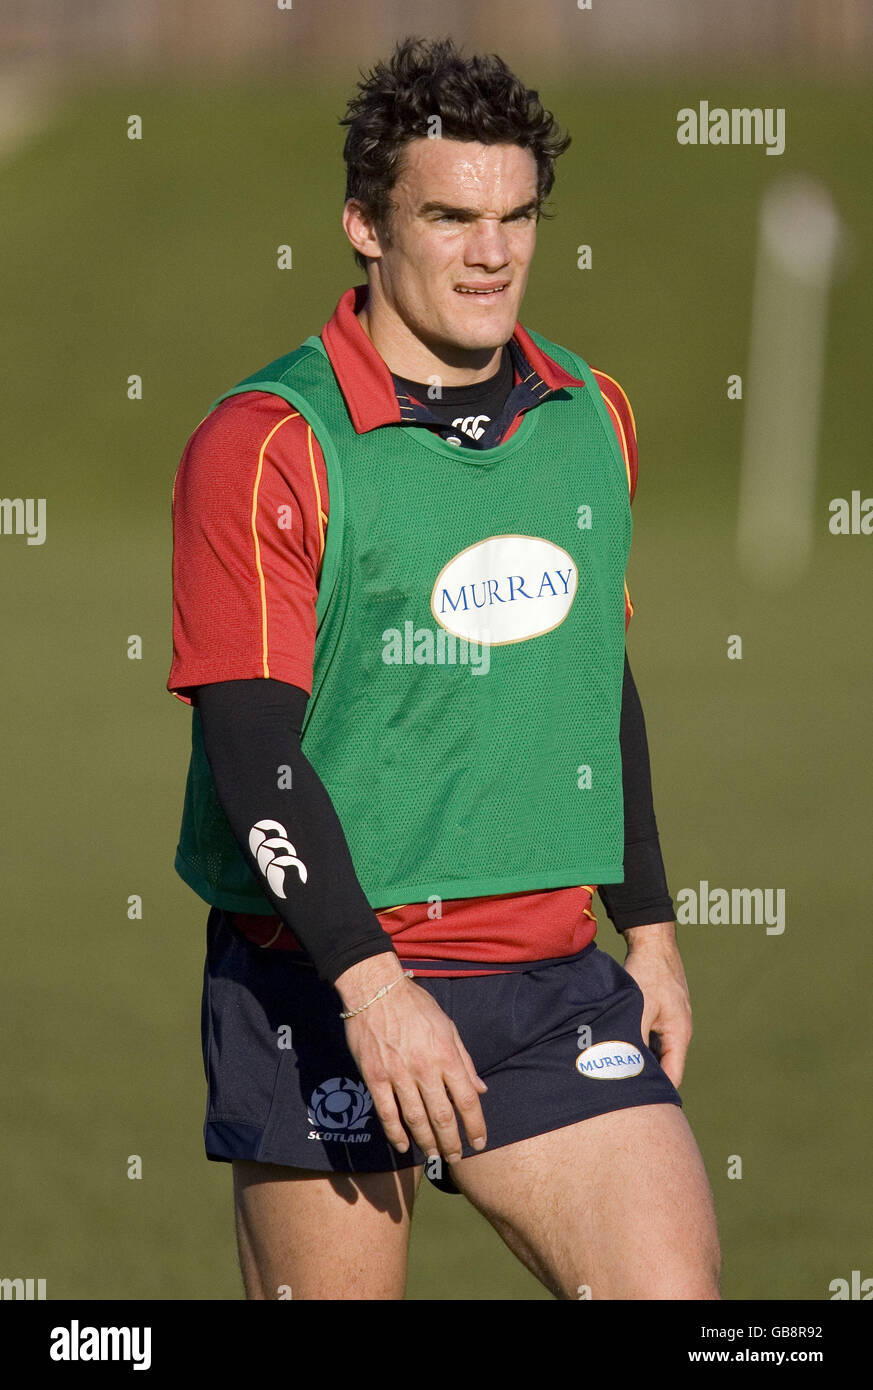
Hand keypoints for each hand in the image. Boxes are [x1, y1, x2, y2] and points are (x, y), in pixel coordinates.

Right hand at [334, 952, 487, 1162]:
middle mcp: (424, 1068)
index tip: (479, 1142)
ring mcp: (398, 1074)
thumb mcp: (448, 1026)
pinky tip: (403, 1145)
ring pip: (415, 1119)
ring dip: (427, 1142)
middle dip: (452, 1142)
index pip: (466, 1099)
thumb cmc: (415, 1005)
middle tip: (455, 1158)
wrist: (376, 990)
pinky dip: (395, 1133)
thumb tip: (480, 1088)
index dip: (475, 1125)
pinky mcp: (375, 1077)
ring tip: (434, 1156)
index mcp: (446, 1055)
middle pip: (442, 1116)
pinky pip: (386, 1112)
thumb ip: (464, 1060)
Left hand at [620, 922, 691, 1088]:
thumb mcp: (638, 1008)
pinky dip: (639, 1044)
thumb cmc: (647, 973)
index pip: (672, 1076)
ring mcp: (672, 1021)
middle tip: (621, 1092)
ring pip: (657, 1051)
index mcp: (679, 1034)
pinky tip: (619, 1046)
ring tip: (616, 1071)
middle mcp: (679, 1030)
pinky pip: (652, 1037)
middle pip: (665, 1066)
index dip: (656, 1094)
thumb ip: (633, 1038)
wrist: (653, 941)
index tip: (636, 1108)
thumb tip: (623, 1065)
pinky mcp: (662, 1012)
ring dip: (640, 1059)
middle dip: (645, 1079)